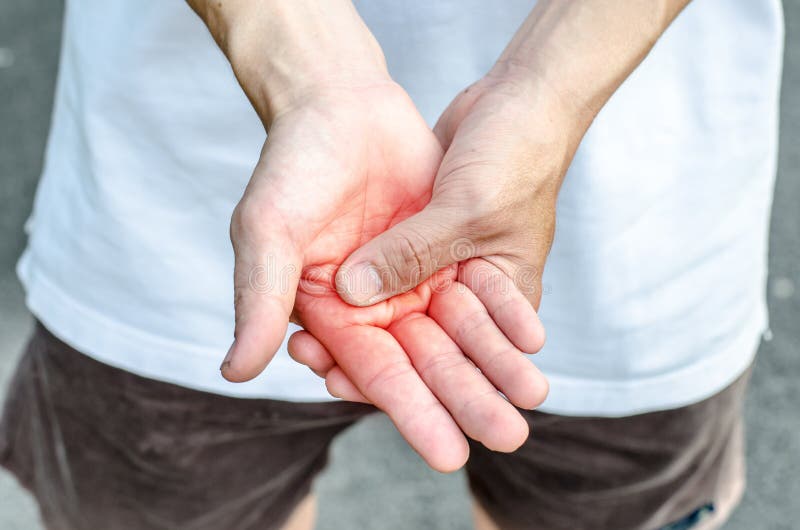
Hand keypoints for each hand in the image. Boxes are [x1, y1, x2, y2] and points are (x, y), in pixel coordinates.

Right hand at [223, 82, 547, 471]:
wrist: (340, 104)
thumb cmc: (291, 167)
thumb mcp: (269, 231)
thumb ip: (261, 299)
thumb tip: (236, 371)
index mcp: (331, 316)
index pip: (374, 373)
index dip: (410, 410)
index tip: (447, 451)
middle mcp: (375, 308)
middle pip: (427, 363)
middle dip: (465, 401)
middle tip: (508, 437)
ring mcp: (414, 279)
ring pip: (460, 333)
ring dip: (494, 364)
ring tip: (533, 397)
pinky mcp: (445, 251)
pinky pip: (479, 290)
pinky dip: (504, 312)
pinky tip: (532, 340)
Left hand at [320, 74, 579, 417]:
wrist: (516, 102)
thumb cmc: (518, 155)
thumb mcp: (470, 209)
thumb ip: (412, 254)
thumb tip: (350, 293)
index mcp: (505, 302)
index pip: (457, 363)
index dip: (413, 387)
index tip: (355, 389)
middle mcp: (469, 295)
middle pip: (420, 349)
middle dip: (372, 367)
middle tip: (320, 375)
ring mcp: (440, 271)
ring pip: (393, 314)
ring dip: (354, 330)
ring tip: (304, 344)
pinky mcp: (414, 246)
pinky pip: (379, 278)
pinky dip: (353, 290)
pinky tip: (315, 300)